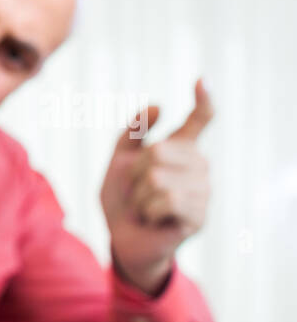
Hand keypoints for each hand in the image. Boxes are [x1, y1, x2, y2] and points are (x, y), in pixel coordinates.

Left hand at [100, 78, 212, 294]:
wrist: (123, 240)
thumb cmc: (123, 201)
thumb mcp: (118, 164)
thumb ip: (132, 134)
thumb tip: (158, 106)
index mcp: (181, 149)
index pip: (200, 119)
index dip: (202, 101)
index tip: (200, 81)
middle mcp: (199, 165)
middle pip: (159, 152)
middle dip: (135, 174)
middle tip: (138, 193)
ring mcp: (203, 190)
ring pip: (159, 178)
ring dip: (140, 197)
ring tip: (146, 208)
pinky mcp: (199, 214)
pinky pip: (165, 200)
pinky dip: (148, 211)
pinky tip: (154, 219)